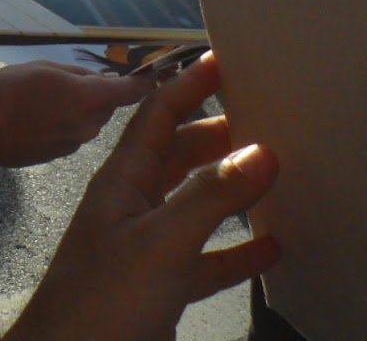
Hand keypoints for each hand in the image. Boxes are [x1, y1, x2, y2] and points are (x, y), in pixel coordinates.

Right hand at [0, 62, 151, 167]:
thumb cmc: (10, 92)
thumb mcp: (44, 68)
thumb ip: (76, 73)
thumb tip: (95, 79)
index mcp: (91, 99)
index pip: (134, 90)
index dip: (147, 80)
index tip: (154, 72)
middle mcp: (91, 126)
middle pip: (109, 105)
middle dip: (98, 92)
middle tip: (71, 79)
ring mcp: (76, 143)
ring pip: (90, 119)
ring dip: (78, 107)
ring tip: (47, 96)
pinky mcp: (61, 154)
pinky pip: (73, 132)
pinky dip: (64, 121)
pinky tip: (39, 115)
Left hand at [8, 53, 279, 340]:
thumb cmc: (94, 304)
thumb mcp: (158, 244)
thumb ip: (209, 199)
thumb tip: (260, 152)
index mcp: (122, 181)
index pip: (157, 115)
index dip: (188, 85)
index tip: (223, 61)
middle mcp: (133, 207)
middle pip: (179, 155)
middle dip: (216, 133)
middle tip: (262, 116)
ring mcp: (146, 248)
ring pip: (195, 205)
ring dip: (230, 189)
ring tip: (272, 172)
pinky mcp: (160, 288)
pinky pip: (205, 260)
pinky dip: (237, 252)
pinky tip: (270, 248)